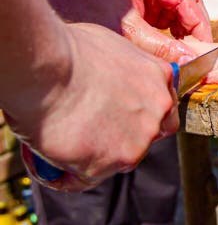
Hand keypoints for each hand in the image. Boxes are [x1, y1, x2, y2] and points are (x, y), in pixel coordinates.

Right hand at [6, 23, 177, 190]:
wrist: (48, 69)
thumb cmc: (69, 50)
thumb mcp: (113, 48)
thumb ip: (126, 71)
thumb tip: (111, 78)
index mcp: (160, 76)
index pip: (163, 106)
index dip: (141, 114)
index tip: (119, 116)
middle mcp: (158, 109)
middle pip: (150, 134)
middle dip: (126, 137)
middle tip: (94, 133)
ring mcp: (140, 138)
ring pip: (123, 158)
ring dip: (100, 156)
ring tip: (68, 144)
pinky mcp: (114, 161)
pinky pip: (91, 176)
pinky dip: (72, 173)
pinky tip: (55, 162)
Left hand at [46, 0, 212, 63]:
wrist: (54, 19)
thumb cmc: (84, 17)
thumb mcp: (128, 33)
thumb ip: (162, 46)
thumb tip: (191, 60)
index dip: (198, 23)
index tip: (206, 46)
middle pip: (185, 3)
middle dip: (193, 29)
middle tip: (200, 53)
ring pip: (178, 12)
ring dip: (184, 33)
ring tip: (187, 53)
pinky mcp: (141, 4)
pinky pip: (166, 18)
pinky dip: (172, 34)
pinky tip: (174, 49)